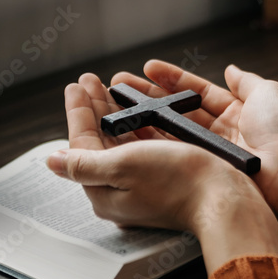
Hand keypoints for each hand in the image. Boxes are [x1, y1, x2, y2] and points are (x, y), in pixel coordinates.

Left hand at [47, 74, 277, 271]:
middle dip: (94, 107)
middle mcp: (122, 189)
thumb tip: (52, 162)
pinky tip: (138, 107)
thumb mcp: (122, 166)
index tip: (76, 86)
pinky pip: (144, 143)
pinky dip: (138, 121)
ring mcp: (145, 182)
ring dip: (114, 110)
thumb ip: (84, 163)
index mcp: (104, 193)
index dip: (78, 112)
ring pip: (122, 140)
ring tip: (110, 86)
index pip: (82, 146)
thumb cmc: (178, 182)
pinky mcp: (167, 175)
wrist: (225, 199)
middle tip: (90, 80)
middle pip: (100, 141)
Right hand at [111, 61, 277, 213]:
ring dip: (143, 117)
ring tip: (117, 104)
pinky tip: (131, 128)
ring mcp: (209, 152)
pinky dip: (151, 139)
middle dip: (148, 97)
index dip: (172, 79)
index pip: (197, 91)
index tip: (148, 68)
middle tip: (120, 87)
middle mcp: (221, 132)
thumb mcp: (268, 93)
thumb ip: (246, 81)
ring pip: (170, 130)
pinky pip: (172, 151)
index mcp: (237, 112)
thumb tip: (232, 69)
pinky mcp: (202, 169)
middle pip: (178, 110)